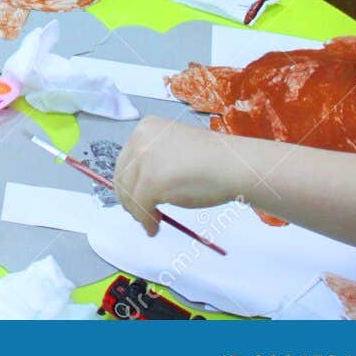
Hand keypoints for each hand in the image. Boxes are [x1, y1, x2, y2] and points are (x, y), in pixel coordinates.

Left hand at [113, 117, 241, 235]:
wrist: (233, 165)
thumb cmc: (213, 160)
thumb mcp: (174, 151)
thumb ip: (154, 161)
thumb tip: (136, 187)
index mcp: (146, 127)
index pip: (126, 159)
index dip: (129, 183)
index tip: (136, 198)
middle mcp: (140, 138)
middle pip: (122, 175)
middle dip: (129, 199)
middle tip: (140, 214)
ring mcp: (144, 159)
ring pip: (128, 193)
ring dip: (137, 212)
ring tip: (151, 223)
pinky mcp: (150, 180)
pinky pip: (140, 206)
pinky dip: (145, 220)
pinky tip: (154, 228)